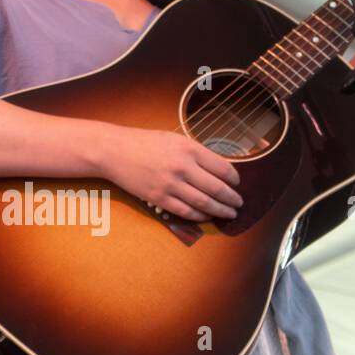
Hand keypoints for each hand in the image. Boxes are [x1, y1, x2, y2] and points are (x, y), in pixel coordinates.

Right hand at [99, 125, 242, 221]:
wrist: (115, 151)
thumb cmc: (145, 142)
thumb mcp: (174, 139)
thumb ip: (195, 152)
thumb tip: (217, 169)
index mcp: (190, 149)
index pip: (222, 168)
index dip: (234, 179)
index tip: (237, 184)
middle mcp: (183, 166)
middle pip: (217, 188)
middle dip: (232, 199)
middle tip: (239, 204)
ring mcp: (171, 184)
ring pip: (204, 203)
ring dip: (220, 210)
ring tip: (229, 213)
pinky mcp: (159, 198)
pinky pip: (185, 211)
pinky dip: (200, 215)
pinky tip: (207, 216)